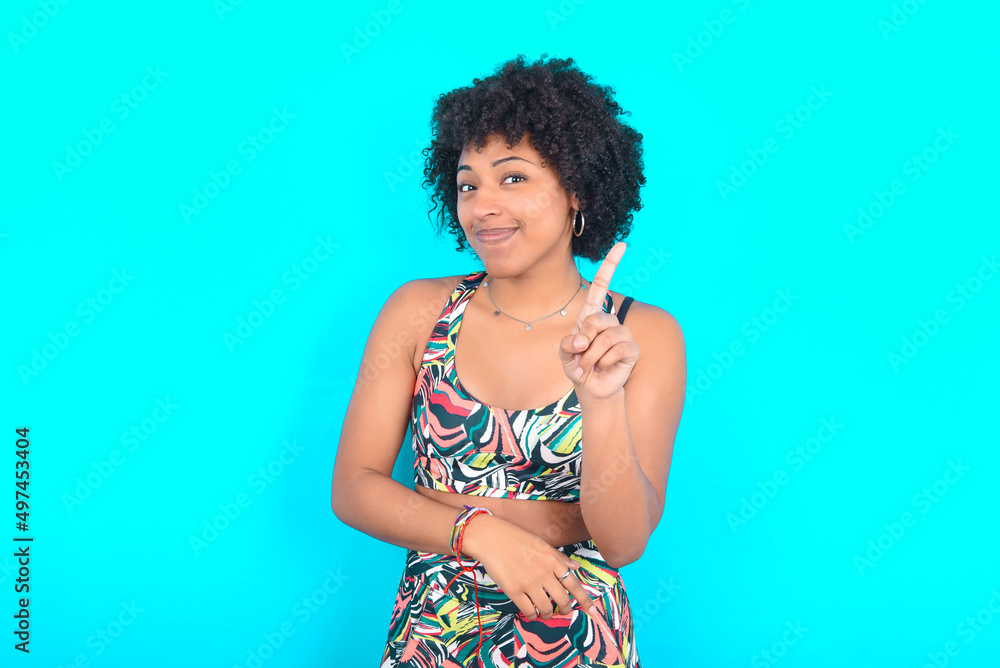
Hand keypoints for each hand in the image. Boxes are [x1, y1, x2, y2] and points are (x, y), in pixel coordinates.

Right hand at [461, 514, 597, 620]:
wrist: (490, 537)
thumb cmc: (515, 538)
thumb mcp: (541, 543)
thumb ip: (559, 557)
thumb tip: (576, 567)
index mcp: (552, 560)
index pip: (574, 584)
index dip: (585, 600)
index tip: (593, 611)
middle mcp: (544, 572)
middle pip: (563, 600)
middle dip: (565, 610)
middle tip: (563, 611)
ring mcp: (529, 583)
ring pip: (546, 609)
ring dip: (547, 614)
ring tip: (544, 612)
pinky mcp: (514, 591)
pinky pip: (529, 611)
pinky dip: (532, 615)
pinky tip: (531, 611)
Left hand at [558, 242, 638, 401]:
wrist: (591, 387)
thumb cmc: (577, 366)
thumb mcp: (564, 353)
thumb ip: (568, 344)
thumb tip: (584, 341)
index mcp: (592, 314)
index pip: (602, 285)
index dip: (611, 264)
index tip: (621, 245)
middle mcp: (610, 320)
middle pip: (595, 319)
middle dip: (583, 341)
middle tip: (581, 356)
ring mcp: (623, 333)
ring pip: (604, 337)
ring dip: (590, 357)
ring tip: (590, 365)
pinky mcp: (632, 349)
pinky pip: (615, 350)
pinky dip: (602, 363)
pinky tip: (602, 369)